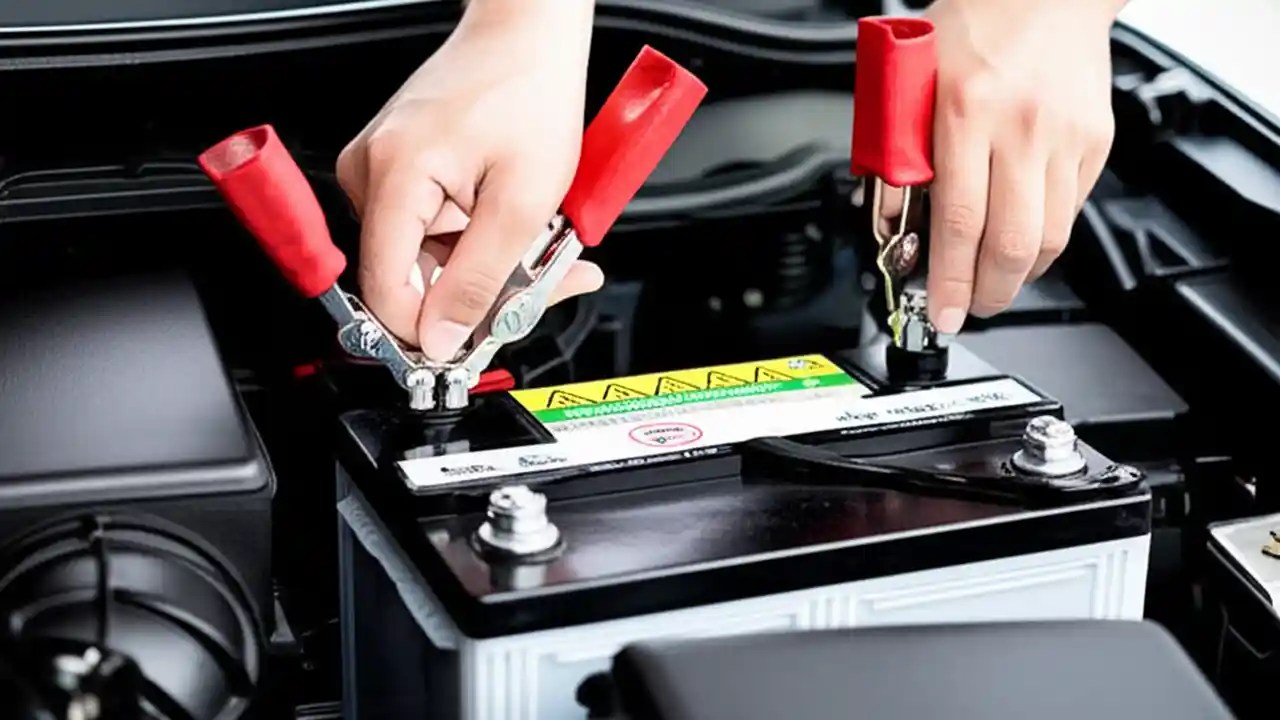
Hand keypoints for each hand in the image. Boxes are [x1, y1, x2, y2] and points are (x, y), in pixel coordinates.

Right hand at [336, 0, 602, 361]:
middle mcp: (371, 172)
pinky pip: (431, 231)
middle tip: (539, 281)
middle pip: (408, 278)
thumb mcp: (525, 201)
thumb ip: (482, 278)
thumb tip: (442, 338)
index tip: (471, 343)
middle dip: (476, 293)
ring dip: (484, 265)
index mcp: (393, 176)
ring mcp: (380, 170)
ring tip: (535, 238)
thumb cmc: (528, 91)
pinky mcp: (399, 170)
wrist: (528, 35)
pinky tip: (511, 220)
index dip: (429, 330)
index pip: (384, 292)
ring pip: (425, 259)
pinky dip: (476, 238)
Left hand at [924, 0, 1124, 332]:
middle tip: (970, 308)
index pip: (958, 223)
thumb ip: (896, 160)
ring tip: (992, 281)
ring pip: (1049, 237)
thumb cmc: (972, 28)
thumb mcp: (910, 86)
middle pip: (1011, 244)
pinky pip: (1071, 211)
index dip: (949, 281)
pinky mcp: (1096, 142)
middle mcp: (1023, 128)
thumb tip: (893, 224)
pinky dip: (1043, 238)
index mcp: (966, 113)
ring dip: (1017, 274)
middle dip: (988, 293)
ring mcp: (1067, 138)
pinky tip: (1020, 239)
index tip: (941, 312)